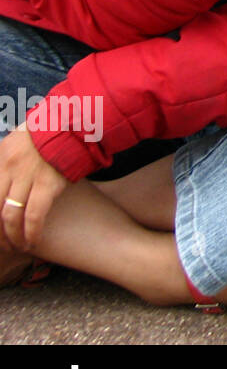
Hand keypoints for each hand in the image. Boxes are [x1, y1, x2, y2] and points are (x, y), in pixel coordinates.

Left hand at [0, 124, 68, 252]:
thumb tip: (8, 186)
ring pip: (9, 215)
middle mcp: (8, 167)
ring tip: (17, 246)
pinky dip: (31, 231)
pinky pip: (34, 215)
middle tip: (2, 244)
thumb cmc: (52, 131)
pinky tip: (32, 241)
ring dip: (11, 236)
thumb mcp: (20, 140)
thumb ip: (8, 161)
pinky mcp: (48, 183)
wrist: (77, 121)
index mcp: (0, 157)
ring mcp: (27, 176)